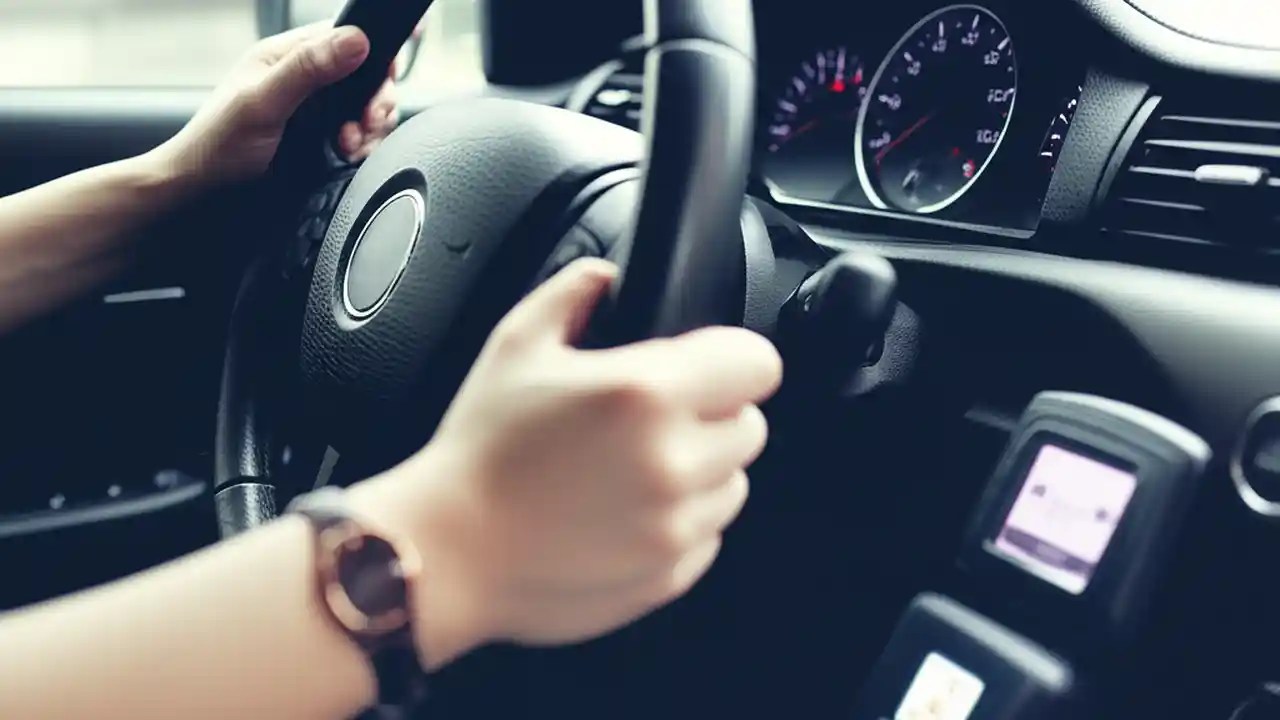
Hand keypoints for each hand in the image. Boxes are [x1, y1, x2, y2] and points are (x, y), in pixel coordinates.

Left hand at [155, 24, 399, 190]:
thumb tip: (357, 40)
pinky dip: (364, 144)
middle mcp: (306, 77)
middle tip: (363, 124)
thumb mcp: (264, 101)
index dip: (374, 58)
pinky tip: (349, 155)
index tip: (378, 88)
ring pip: (367, 106)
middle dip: (376, 102)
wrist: (203, 188)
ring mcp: (316, 108)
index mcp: (288, 54)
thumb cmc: (220, 142)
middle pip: (366, 75)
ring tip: (349, 146)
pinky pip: (359, 132)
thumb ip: (309, 69)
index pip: (347, 37)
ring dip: (370, 128)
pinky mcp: (322, 135)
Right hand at [353, 260, 783, 667]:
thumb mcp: (516, 344)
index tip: (708, 365)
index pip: (758, 363)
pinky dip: (679, 523)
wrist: (446, 553)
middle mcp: (673, 462)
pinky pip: (707, 538)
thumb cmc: (477, 453)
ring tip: (630, 469)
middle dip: (711, 415)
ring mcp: (674, 527)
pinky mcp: (669, 575)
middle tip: (650, 420)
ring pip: (733, 484)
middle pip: (749, 426)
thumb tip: (607, 278)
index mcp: (646, 394)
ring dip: (699, 472)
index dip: (731, 358)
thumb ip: (575, 292)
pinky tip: (622, 512)